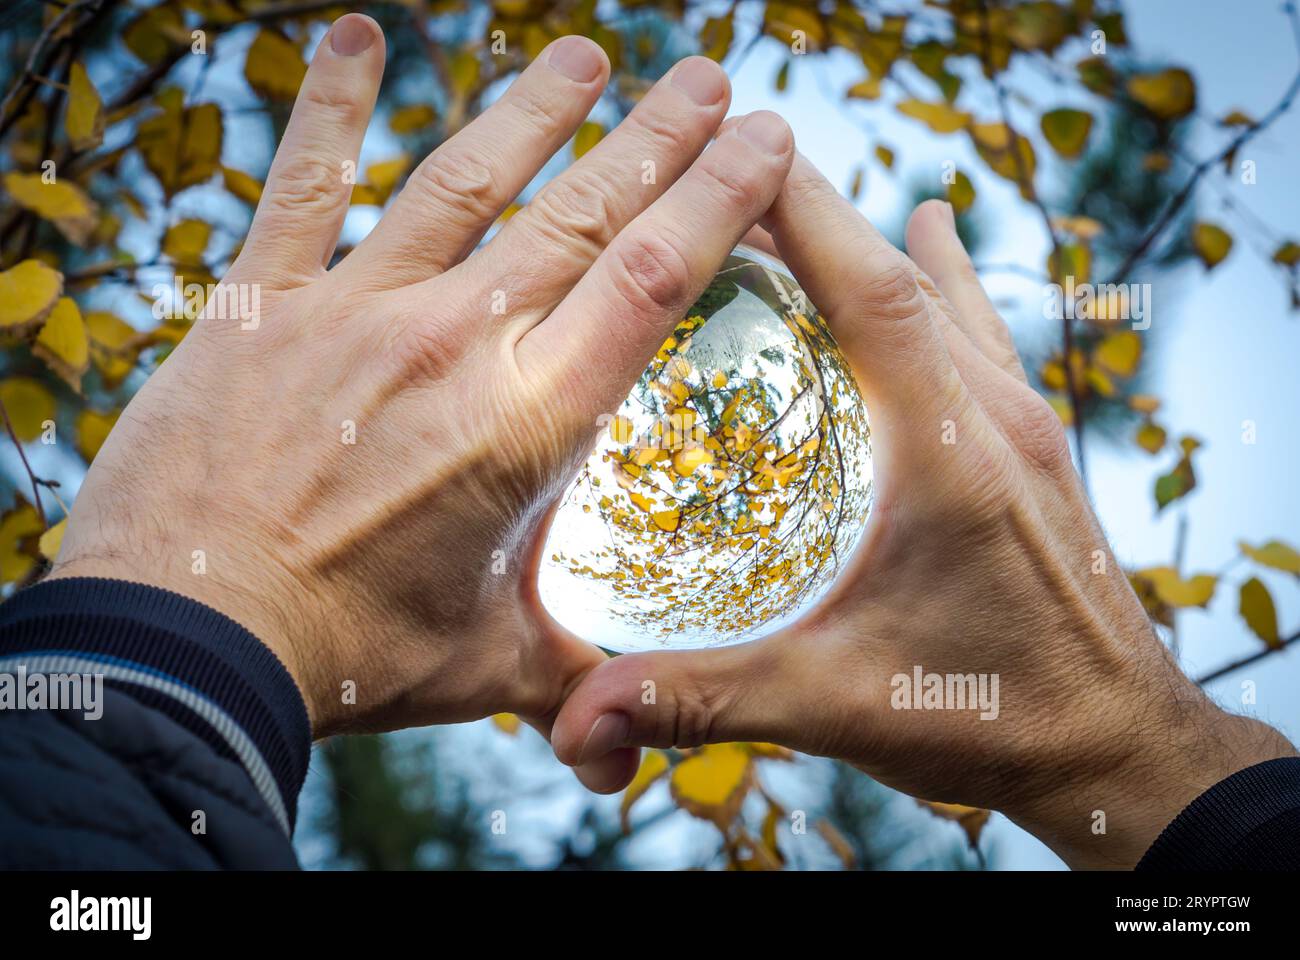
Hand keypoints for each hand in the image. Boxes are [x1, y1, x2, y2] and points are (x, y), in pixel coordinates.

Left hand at [46, 14, 794, 774]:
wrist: (189, 640)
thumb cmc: (350, 656)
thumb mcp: (488, 665)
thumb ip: (574, 670)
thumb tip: (630, 742)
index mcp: (528, 421)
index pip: (648, 282)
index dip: (715, 199)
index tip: (760, 138)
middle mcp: (455, 341)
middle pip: (577, 213)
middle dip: (653, 137)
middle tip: (705, 77)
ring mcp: (355, 311)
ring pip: (462, 181)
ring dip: (531, 110)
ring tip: (582, 52)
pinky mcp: (263, 305)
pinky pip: (302, 185)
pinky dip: (328, 107)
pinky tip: (355, 37)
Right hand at [549, 154, 1295, 865]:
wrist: (1119, 747)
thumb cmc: (994, 721)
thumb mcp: (836, 707)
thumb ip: (704, 700)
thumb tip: (578, 721)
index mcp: (951, 461)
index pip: (875, 297)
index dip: (810, 214)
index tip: (740, 152)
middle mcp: (996, 420)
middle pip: (902, 277)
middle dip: (814, 217)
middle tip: (724, 182)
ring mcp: (1024, 426)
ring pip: (943, 297)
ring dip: (868, 241)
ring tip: (793, 200)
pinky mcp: (1034, 445)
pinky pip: (978, 332)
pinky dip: (939, 279)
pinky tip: (928, 232)